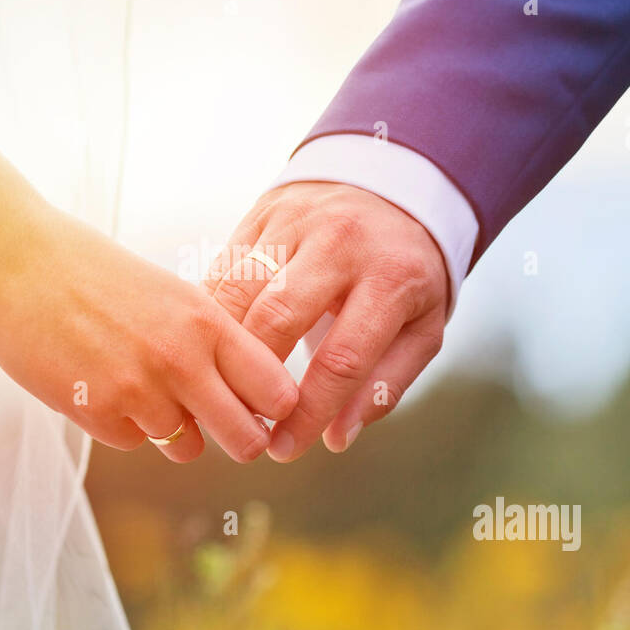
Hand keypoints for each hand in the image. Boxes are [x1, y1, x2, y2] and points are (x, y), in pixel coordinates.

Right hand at [0, 205, 297, 462]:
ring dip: (174, 430)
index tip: (266, 409)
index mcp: (206, 320)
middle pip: (244, 438)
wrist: (16, 260)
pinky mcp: (96, 412)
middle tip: (232, 433)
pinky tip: (102, 384)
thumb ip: (209, 340)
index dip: (276, 407)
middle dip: (242, 441)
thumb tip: (248, 392)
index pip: (274, 388)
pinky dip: (125, 424)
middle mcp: (180, 358)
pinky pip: (134, 442)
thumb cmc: (95, 272)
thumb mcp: (170, 294)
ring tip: (145, 389)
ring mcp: (137, 389)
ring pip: (186, 446)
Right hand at [205, 181, 447, 460]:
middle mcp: (340, 243)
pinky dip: (210, 312)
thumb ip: (385, 385)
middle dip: (253, 381)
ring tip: (219, 390)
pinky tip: (207, 347)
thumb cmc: (406, 270)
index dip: (309, 412)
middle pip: (278, 320)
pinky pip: (224, 268)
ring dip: (220, 349)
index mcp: (389, 278)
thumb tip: (337, 437)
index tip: (285, 448)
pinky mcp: (260, 215)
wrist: (391, 181)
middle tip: (244, 421)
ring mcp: (295, 223)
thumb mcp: (422, 327)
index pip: (343, 360)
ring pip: (239, 291)